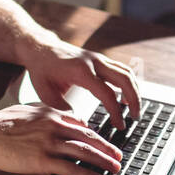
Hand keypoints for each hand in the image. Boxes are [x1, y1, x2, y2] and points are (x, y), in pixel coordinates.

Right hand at [0, 104, 123, 174]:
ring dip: (103, 161)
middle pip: (88, 138)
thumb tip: (58, 118)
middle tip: (118, 156)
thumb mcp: (26, 111)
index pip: (81, 125)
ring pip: (84, 152)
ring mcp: (49, 143)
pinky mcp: (42, 160)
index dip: (95, 135)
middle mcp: (54, 126)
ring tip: (114, 168)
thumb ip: (45, 115)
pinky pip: (71, 168)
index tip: (103, 142)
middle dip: (107, 148)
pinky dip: (86, 174)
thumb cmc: (0, 125)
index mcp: (50, 114)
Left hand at [22, 37, 140, 128]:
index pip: (107, 93)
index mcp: (81, 72)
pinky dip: (128, 82)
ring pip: (126, 72)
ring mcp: (98, 58)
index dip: (115, 111)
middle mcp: (93, 62)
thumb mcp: (46, 94)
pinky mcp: (100, 59)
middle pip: (124, 79)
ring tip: (134, 109)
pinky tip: (126, 97)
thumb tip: (80, 125)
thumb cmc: (41, 71)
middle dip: (134, 99)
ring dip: (134, 90)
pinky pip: (121, 69)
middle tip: (135, 118)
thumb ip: (63, 110)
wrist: (40, 48)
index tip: (119, 125)